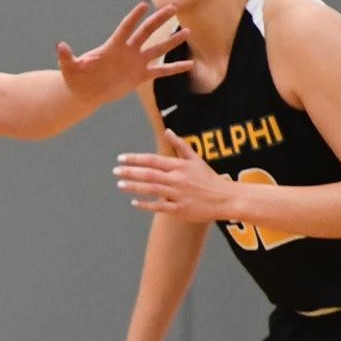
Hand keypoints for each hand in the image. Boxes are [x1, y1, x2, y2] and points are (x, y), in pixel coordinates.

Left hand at [56, 2, 192, 103]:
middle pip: (146, 32)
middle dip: (158, 20)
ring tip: (187, 31)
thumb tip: (60, 46)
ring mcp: (136, 62)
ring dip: (172, 41)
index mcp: (112, 46)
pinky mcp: (141, 76)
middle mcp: (128, 51)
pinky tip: (189, 65)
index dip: (133, 17)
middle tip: (173, 7)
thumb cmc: (76, 78)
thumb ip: (67, 57)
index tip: (143, 5)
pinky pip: (161, 71)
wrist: (86, 92)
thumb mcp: (70, 68)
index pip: (125, 28)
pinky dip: (174, 69)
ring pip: (157, 49)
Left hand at [115, 129, 237, 222]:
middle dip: (130, 172)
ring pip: (151, 189)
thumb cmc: (208, 178)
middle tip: (115, 171)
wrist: (225, 198)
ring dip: (134, 187)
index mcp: (179, 166)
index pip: (153, 160)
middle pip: (149, 174)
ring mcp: (178, 194)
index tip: (121, 159)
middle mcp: (177, 179)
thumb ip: (180, 145)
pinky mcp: (179, 209)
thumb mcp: (196, 159)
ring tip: (119, 184)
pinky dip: (146, 204)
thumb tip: (168, 131)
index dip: (135, 159)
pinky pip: (159, 206)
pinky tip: (134, 202)